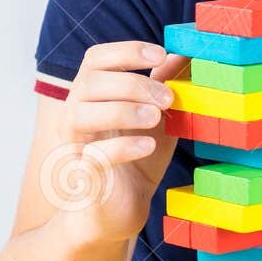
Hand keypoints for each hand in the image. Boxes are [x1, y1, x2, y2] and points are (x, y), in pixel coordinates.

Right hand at [42, 41, 186, 241]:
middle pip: (90, 82)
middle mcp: (76, 115)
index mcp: (92, 96)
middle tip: (168, 98)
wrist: (120, 210)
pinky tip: (147, 146)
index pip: (96, 58)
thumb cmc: (136, 159)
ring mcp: (76, 146)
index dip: (126, 50)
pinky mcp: (84, 177)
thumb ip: (165, 86)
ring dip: (122, 110)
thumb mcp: (159, 118)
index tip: (160, 55)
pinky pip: (92, 156)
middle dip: (133, 83)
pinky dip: (121, 147)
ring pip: (80, 114)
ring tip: (155, 118)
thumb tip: (185, 54)